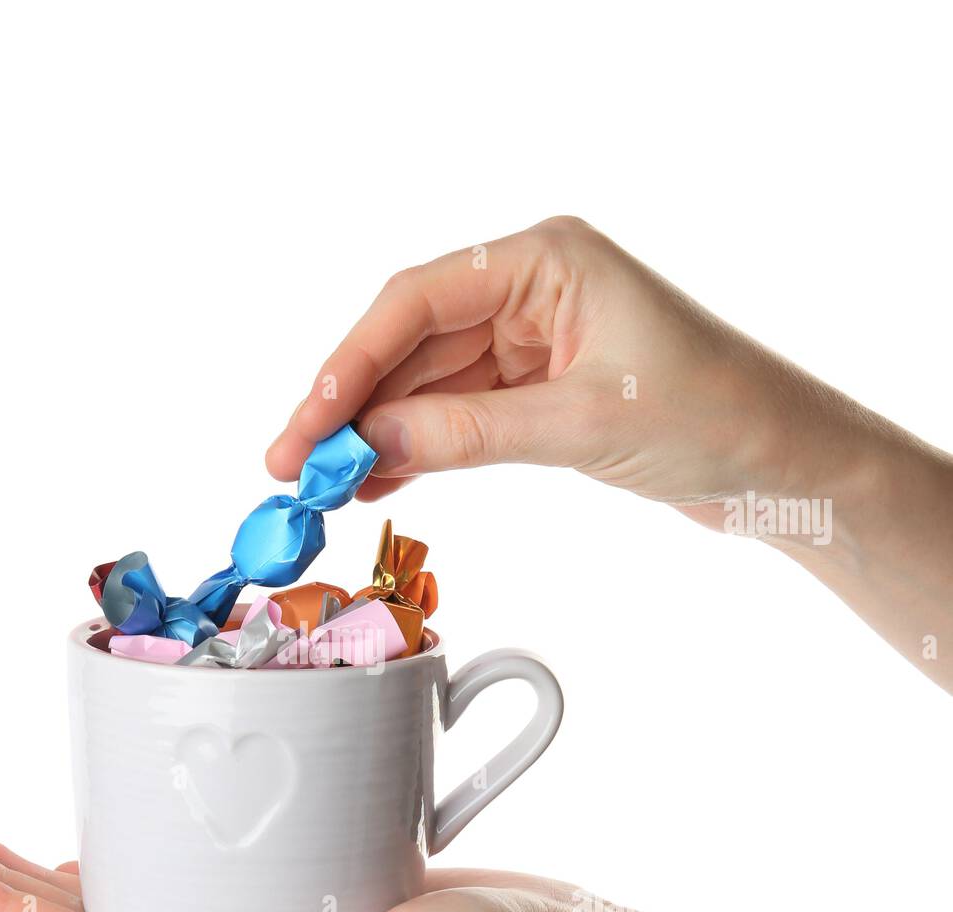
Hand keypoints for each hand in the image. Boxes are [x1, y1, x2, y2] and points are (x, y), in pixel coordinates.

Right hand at [267, 216, 887, 526]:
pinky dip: (416, 449)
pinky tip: (375, 479)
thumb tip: (370, 447)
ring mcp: (531, 342)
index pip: (418, 301)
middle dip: (351, 406)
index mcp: (546, 259)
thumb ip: (469, 433)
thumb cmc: (718, 414)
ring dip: (376, 434)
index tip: (309, 422)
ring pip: (426, 384)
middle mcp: (530, 290)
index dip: (351, 364)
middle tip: (295, 466)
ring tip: (321, 483)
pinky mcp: (537, 391)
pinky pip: (455, 416)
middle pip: (410, 343)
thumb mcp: (584, 424)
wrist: (786, 464)